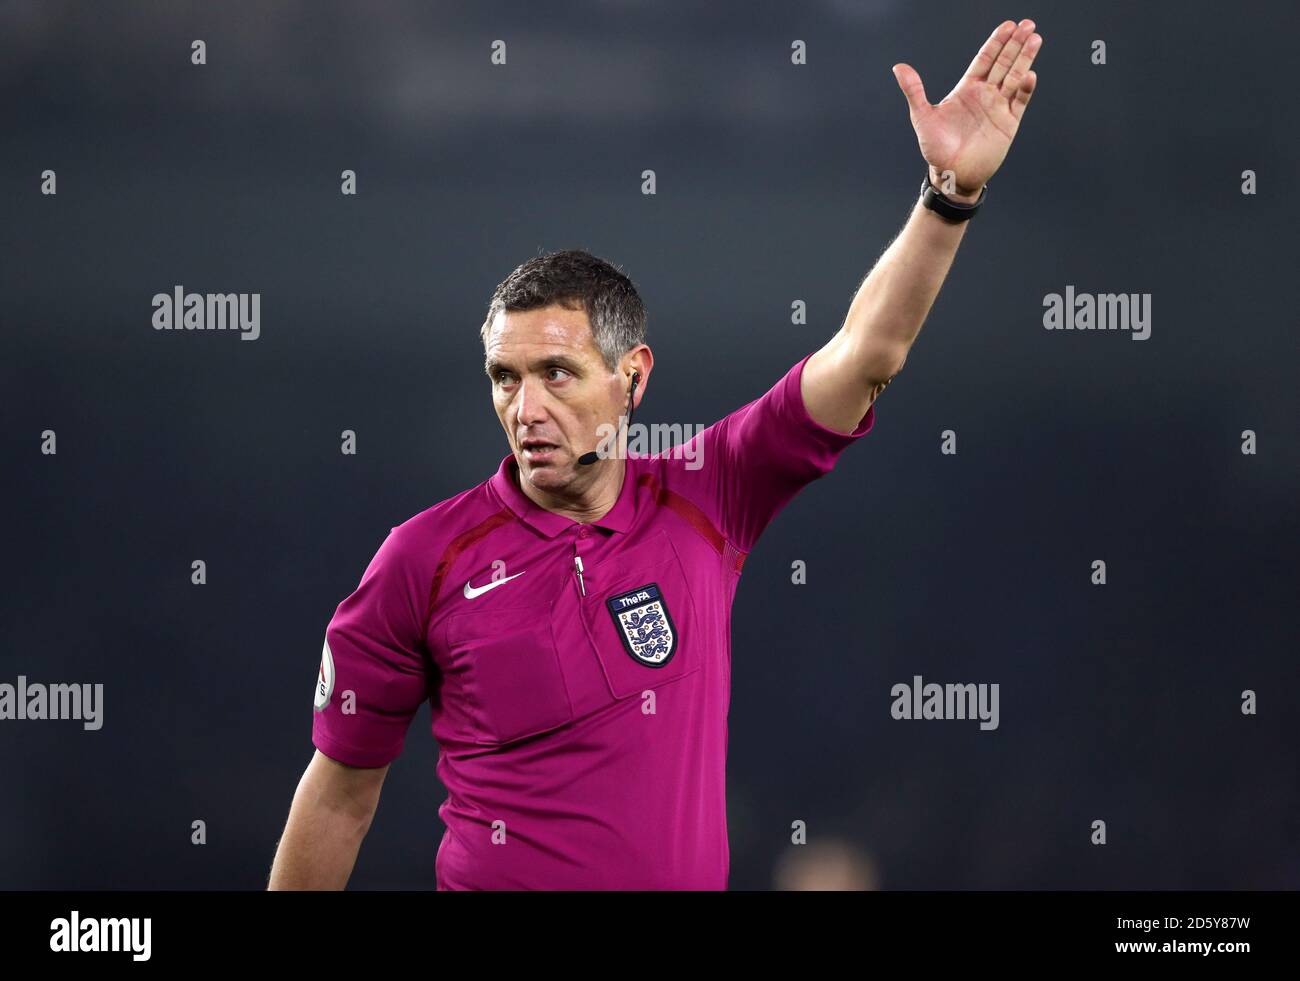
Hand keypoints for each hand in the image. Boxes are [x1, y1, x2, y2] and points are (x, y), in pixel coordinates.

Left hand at [893, 19, 1041, 201]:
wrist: (951, 175)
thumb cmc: (936, 149)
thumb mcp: (922, 117)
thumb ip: (914, 90)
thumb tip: (898, 67)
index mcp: (966, 89)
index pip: (984, 59)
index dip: (996, 42)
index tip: (1007, 25)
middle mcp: (985, 95)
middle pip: (1003, 63)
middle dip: (1015, 44)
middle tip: (1027, 24)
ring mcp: (998, 107)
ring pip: (1015, 77)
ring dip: (1025, 59)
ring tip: (1035, 39)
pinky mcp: (1009, 123)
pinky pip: (1019, 102)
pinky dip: (1025, 89)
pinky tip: (1029, 75)